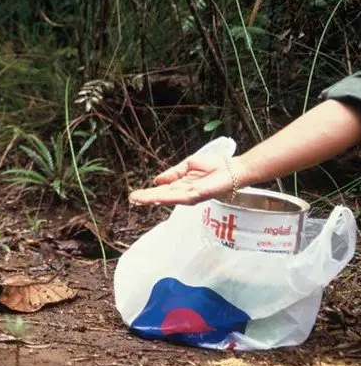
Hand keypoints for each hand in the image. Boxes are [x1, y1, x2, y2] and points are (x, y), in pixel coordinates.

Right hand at [128, 154, 248, 205]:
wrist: (234, 169)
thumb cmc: (216, 166)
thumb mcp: (189, 165)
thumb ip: (174, 173)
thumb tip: (157, 180)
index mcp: (182, 185)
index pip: (162, 190)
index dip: (148, 192)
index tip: (134, 196)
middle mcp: (184, 193)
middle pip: (162, 196)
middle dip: (147, 198)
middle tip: (132, 199)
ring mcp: (190, 196)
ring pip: (167, 198)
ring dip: (152, 199)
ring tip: (139, 200)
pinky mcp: (197, 196)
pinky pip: (180, 197)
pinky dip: (168, 198)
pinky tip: (157, 198)